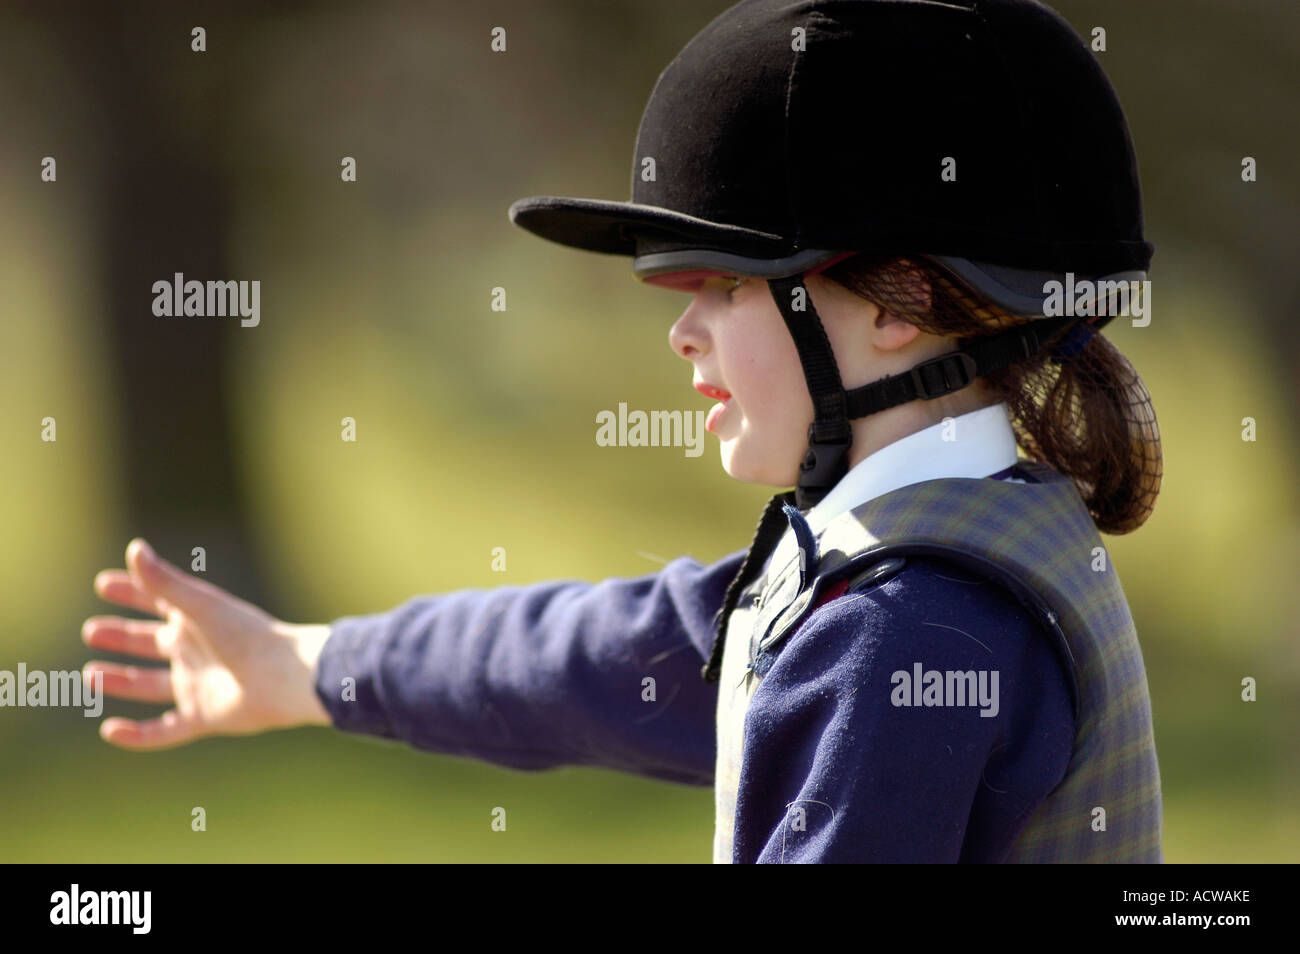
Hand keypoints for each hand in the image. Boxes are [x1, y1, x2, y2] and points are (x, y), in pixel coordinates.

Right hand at [82, 538, 332, 750]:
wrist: (282, 676)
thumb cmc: (245, 634)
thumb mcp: (198, 605)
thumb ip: (164, 581)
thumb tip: (133, 548)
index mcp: (197, 621)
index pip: (158, 602)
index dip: (132, 591)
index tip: (103, 583)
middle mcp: (196, 652)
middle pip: (151, 643)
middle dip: (122, 637)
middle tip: (92, 630)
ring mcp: (198, 685)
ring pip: (150, 685)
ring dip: (121, 681)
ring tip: (90, 675)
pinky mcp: (204, 717)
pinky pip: (164, 731)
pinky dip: (138, 735)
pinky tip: (111, 730)